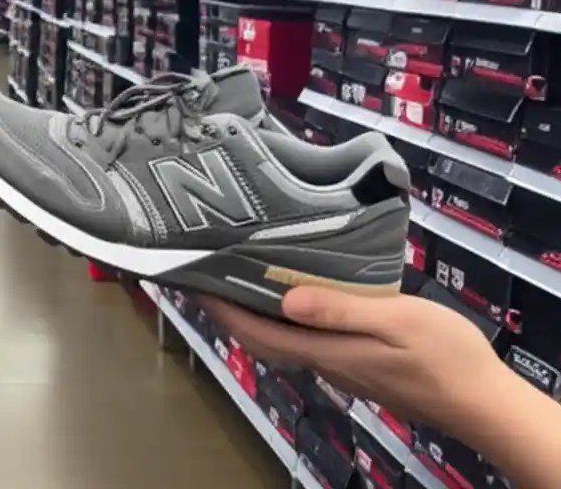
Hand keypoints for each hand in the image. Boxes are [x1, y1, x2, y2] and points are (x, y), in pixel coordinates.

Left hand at [199, 286, 508, 429]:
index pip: (257, 331)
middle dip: (230, 308)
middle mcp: (324, 362)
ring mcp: (340, 367)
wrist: (481, 400)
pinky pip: (306, 340)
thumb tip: (284, 300)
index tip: (193, 281)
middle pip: (262, 336)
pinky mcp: (357, 365)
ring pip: (283, 339)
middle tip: (206, 274)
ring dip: (255, 312)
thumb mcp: (396, 321)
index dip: (222, 308)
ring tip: (240, 278)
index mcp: (326, 351)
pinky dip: (285, 318)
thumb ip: (341, 310)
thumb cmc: (444, 356)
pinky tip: (292, 298)